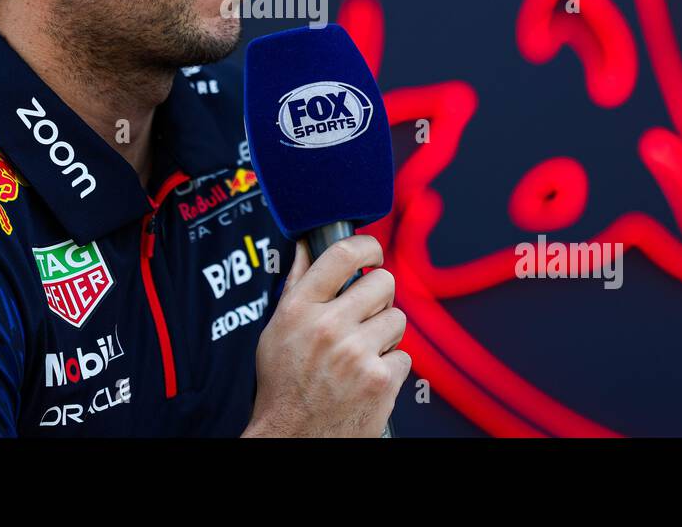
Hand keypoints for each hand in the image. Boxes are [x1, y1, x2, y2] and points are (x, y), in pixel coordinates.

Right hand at [242, 234, 408, 436]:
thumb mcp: (277, 328)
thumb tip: (307, 245)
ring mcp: (357, 353)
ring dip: (385, 335)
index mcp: (299, 308)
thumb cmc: (284, 384)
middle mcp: (328, 326)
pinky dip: (390, 367)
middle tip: (365, 315)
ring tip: (361, 352)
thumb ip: (297, 284)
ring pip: (397, 319)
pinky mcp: (381, 379)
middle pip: (383, 282)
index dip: (367, 246)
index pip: (342, 254)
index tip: (372, 253)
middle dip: (379, 297)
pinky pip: (404, 356)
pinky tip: (367, 376)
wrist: (293, 437)